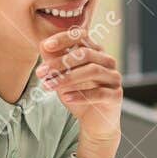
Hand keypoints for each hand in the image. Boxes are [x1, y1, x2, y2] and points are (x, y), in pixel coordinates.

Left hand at [37, 29, 121, 157]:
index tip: (46, 46)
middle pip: (85, 54)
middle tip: (40, 73)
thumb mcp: (62, 76)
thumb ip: (54, 60)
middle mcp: (108, 61)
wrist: (94, 121)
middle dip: (60, 62)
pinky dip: (81, 95)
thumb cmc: (78, 94)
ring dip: (67, 78)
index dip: (64, 39)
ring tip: (48, 86)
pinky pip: (100, 92)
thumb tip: (43, 45)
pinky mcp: (116, 95)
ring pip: (93, 71)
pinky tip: (65, 98)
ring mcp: (114, 78)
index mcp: (96, 51)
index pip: (82, 36)